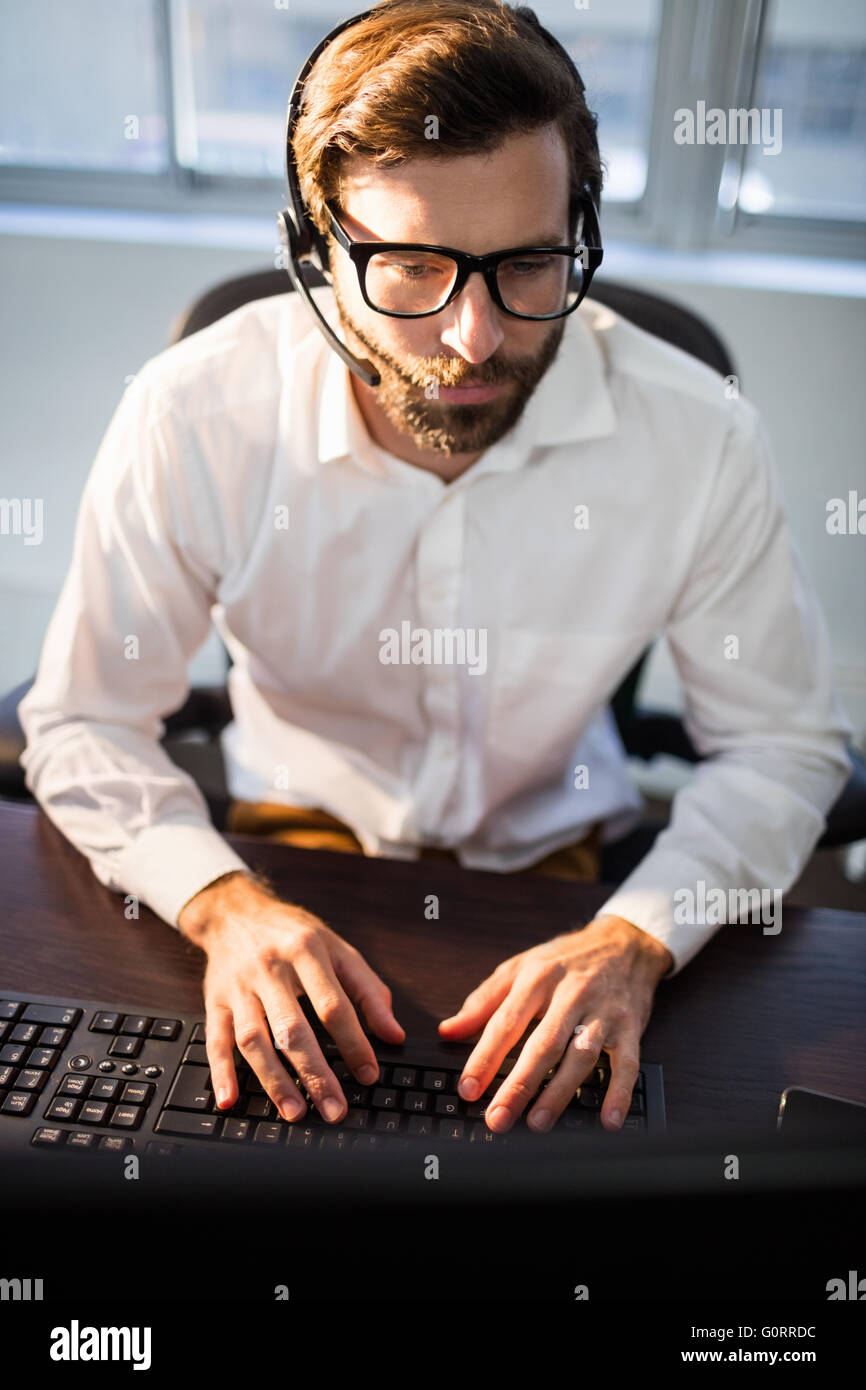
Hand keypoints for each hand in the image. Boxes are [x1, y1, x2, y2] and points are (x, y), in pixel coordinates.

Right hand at [178, 871, 404, 1123]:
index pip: (332, 1005)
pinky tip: (231, 1099)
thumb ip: (368, 991)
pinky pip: (215, 1039)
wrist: (236, 913)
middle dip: (315, 1073)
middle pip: (292, 1028)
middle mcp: (269, 969)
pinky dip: (221, 1072)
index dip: (353, 1042)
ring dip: (274, 1080)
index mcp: (306, 951)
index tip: (368, 1074)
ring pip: (254, 1039)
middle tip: (334, 1109)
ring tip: (295, 1112)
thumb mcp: (338, 949)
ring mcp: (239, 987)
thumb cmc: (293, 934)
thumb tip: (394, 1034)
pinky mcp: (215, 1001)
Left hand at [437, 914, 671, 1133]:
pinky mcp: (630, 1027)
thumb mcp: (520, 967)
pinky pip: (627, 1063)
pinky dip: (620, 1093)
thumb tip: (448, 1031)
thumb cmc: (565, 960)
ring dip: (560, 1092)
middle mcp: (571, 994)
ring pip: (581, 1055)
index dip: (485, 1058)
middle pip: (543, 1044)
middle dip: (519, 1085)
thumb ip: (483, 1001)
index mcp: (538, 978)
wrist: (623, 943)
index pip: (506, 1023)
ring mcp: (603, 1011)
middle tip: (498, 1118)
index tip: (468, 1089)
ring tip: (538, 1123)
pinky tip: (608, 1120)